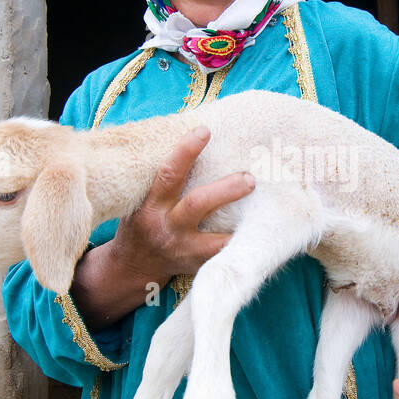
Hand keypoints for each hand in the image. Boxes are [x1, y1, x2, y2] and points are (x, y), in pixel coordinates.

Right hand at [110, 125, 255, 282]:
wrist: (132, 267)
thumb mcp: (141, 200)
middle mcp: (167, 226)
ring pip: (215, 239)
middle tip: (250, 177)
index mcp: (151, 205)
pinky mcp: (197, 265)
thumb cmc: (142, 223)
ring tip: (266, 211)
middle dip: (226, 190)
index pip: (168, 174)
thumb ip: (163, 179)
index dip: (186, 151)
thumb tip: (195, 138)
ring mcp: (183, 248)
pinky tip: (261, 236)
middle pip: (198, 204)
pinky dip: (242, 248)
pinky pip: (223, 258)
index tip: (205, 131)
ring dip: (241, 226)